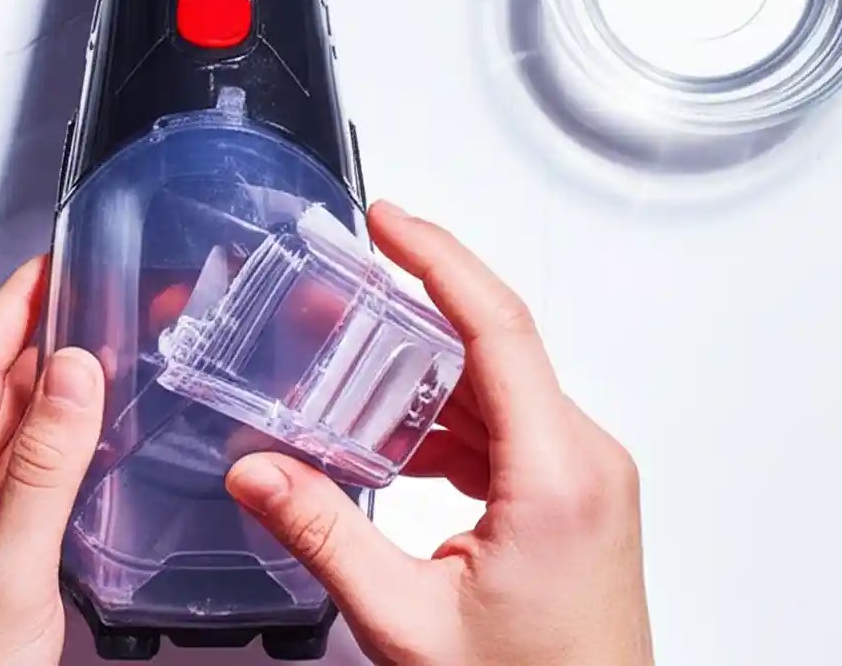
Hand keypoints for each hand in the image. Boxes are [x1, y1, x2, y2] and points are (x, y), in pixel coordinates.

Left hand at [0, 257, 105, 665]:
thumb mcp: (11, 570)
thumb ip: (43, 471)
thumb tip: (70, 375)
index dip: (10, 307)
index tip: (50, 265)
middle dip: (32, 333)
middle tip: (87, 297)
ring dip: (39, 382)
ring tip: (91, 348)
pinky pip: (5, 467)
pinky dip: (42, 434)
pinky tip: (72, 435)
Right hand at [226, 202, 653, 665]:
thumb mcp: (409, 619)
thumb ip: (324, 536)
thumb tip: (258, 474)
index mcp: (559, 475)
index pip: (498, 328)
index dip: (437, 260)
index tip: (388, 222)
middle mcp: (583, 462)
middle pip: (490, 351)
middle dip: (406, 319)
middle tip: (333, 296)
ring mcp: (582, 479)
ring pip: (493, 393)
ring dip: (419, 381)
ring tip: (342, 374)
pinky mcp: (570, 499)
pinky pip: (502, 433)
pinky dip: (443, 428)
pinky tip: (390, 444)